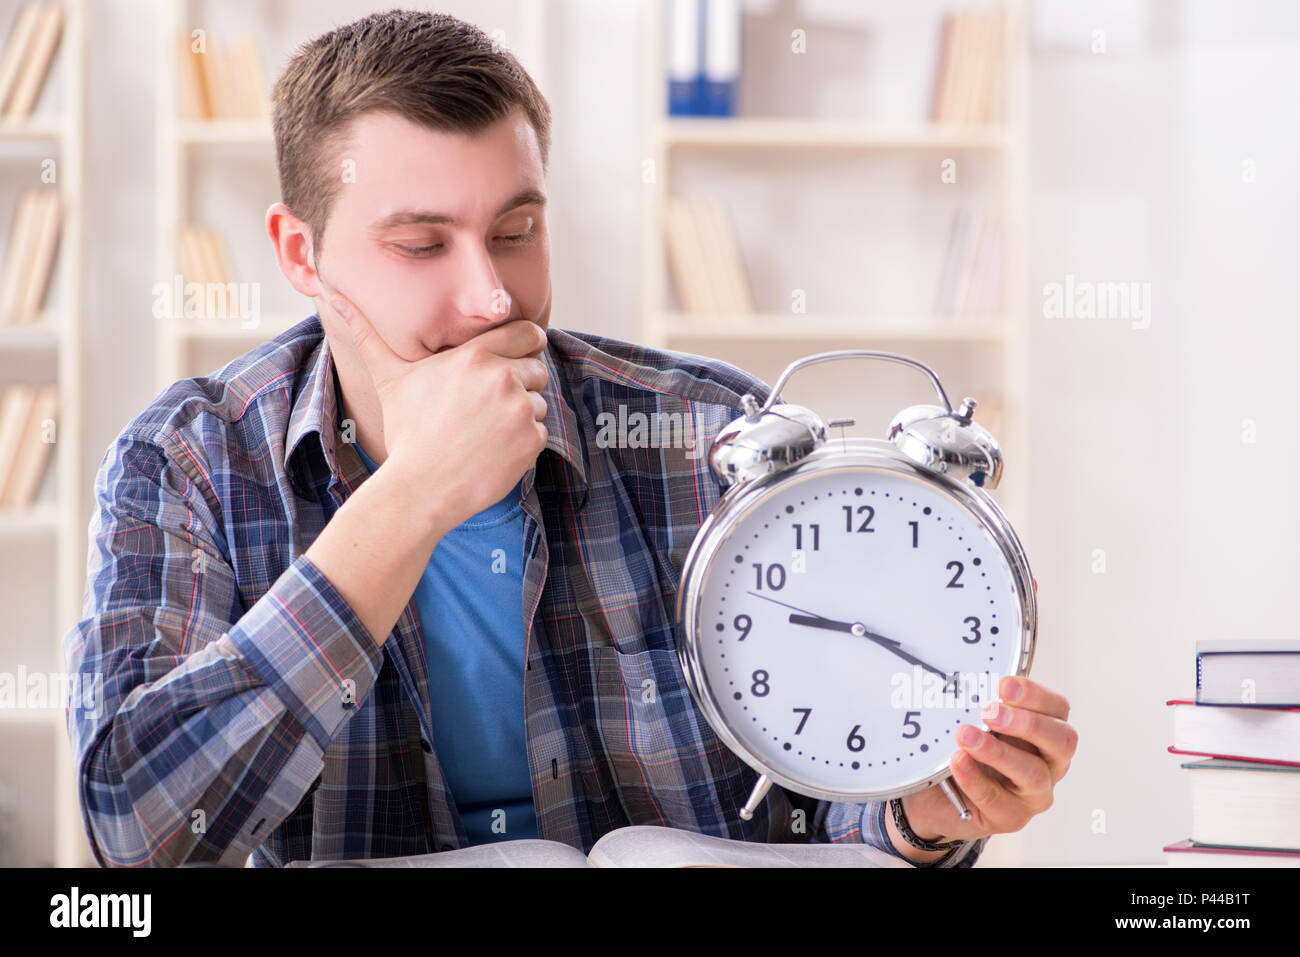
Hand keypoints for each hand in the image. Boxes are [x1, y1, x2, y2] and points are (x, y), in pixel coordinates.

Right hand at [329, 291, 548, 524]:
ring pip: (539, 403)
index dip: (526, 346)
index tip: (519, 358)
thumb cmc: (405, 433)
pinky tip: (493, 453)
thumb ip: (369, 336)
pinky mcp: (531, 440)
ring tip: (485, 433)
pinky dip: (524, 445)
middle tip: (489, 409)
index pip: (527, 333)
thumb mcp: (390, 379)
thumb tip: (332, 298)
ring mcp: (520, 409)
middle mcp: (502, 377)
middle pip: (537, 369)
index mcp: (475, 356)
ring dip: (521, 417)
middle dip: (521, 385)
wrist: (419, 488)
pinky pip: (541, 434)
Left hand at [901, 674, 1075, 844]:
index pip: (1058, 709)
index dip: (1035, 695)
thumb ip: (982, 705)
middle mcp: (1049, 763)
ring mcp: (1034, 794)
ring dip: (998, 752)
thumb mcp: (976, 722)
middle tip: (991, 712)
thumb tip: (970, 682)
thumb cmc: (967, 750)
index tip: (1004, 685)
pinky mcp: (1010, 817)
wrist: (936, 796)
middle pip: (1061, 741)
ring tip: (966, 736)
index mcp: (1046, 732)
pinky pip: (996, 799)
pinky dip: (974, 778)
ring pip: (1033, 773)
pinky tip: (957, 761)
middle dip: (1027, 723)